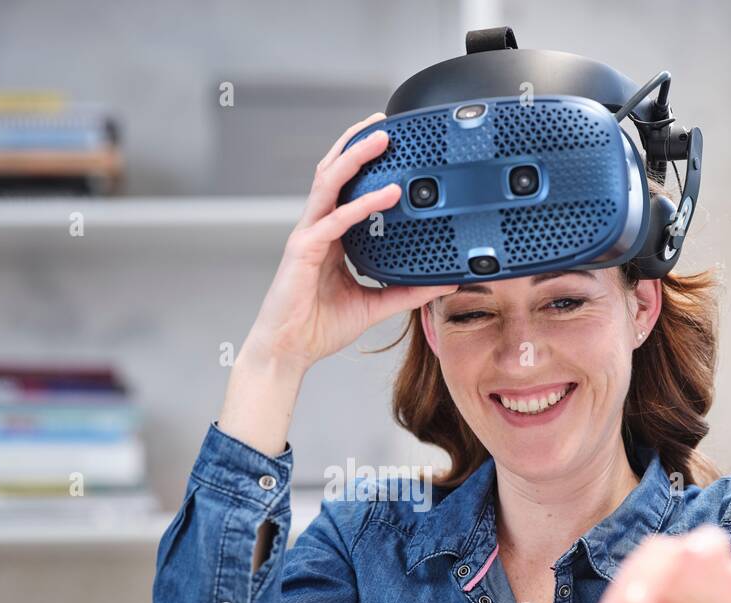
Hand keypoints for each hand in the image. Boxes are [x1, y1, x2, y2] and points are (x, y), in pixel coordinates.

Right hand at [241, 112, 457, 372]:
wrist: (288, 352)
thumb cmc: (319, 328)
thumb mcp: (374, 306)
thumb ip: (406, 292)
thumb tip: (443, 282)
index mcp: (330, 236)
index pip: (346, 187)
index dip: (364, 162)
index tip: (393, 145)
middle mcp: (317, 228)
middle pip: (334, 171)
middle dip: (356, 142)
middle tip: (386, 122)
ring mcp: (308, 235)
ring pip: (329, 181)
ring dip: (355, 155)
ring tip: (382, 137)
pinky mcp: (303, 250)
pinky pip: (335, 220)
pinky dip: (361, 204)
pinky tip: (387, 194)